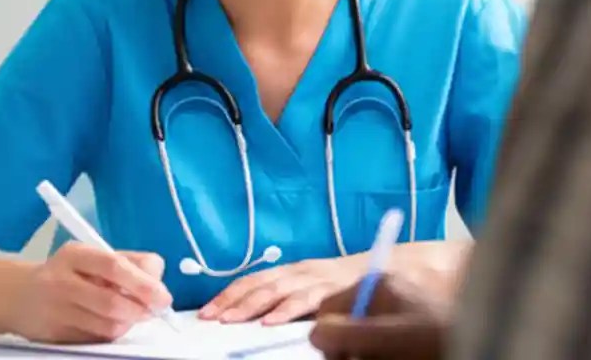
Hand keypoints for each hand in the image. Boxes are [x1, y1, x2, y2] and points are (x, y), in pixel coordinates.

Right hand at [6, 242, 172, 342]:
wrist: (19, 295)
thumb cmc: (67, 274)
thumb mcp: (92, 257)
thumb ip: (127, 263)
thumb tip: (158, 281)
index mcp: (75, 254)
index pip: (114, 266)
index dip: (144, 283)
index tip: (162, 295)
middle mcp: (61, 281)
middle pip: (112, 301)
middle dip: (141, 309)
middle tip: (155, 310)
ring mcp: (56, 310)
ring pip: (107, 325)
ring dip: (128, 323)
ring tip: (131, 315)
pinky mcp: (55, 334)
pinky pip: (95, 338)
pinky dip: (111, 333)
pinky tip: (108, 322)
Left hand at [198, 256, 362, 324]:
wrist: (385, 268)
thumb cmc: (342, 285)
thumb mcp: (309, 286)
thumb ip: (285, 295)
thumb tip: (248, 315)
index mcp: (289, 270)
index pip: (251, 280)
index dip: (227, 294)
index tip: (205, 311)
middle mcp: (298, 271)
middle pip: (259, 284)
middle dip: (232, 302)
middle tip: (210, 317)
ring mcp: (315, 279)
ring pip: (277, 290)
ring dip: (251, 306)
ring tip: (231, 320)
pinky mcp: (331, 290)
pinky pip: (306, 301)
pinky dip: (287, 311)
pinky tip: (271, 322)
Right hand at [309, 273, 448, 359]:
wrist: (481, 337)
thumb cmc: (436, 333)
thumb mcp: (389, 335)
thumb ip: (348, 331)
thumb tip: (316, 335)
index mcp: (375, 286)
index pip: (329, 309)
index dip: (328, 337)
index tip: (344, 358)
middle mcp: (382, 296)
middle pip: (345, 329)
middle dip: (351, 351)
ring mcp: (395, 313)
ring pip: (363, 343)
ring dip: (368, 356)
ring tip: (393, 358)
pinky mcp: (407, 330)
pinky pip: (382, 346)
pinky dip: (385, 355)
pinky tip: (403, 357)